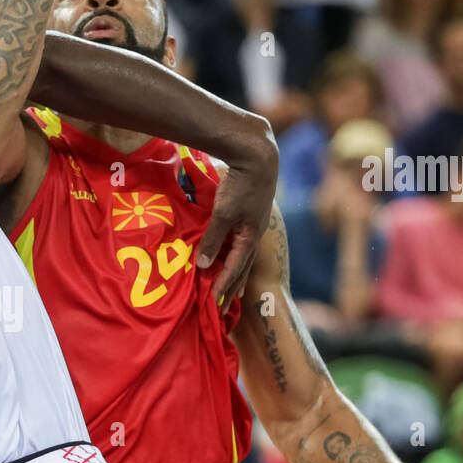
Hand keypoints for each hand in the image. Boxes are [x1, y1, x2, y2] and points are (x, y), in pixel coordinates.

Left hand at [198, 147, 277, 309]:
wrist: (258, 156)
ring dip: (236, 273)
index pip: (235, 268)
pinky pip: (242, 242)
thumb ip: (213, 239)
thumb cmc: (241, 185)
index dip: (224, 285)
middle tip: (225, 306)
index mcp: (250, 237)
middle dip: (233, 286)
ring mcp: (255, 224)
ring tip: (232, 288)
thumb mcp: (224, 213)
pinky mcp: (252, 214)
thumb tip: (203, 266)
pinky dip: (235, 254)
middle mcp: (255, 234)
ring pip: (244, 255)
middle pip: (243, 266)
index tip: (215, 302)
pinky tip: (231, 255)